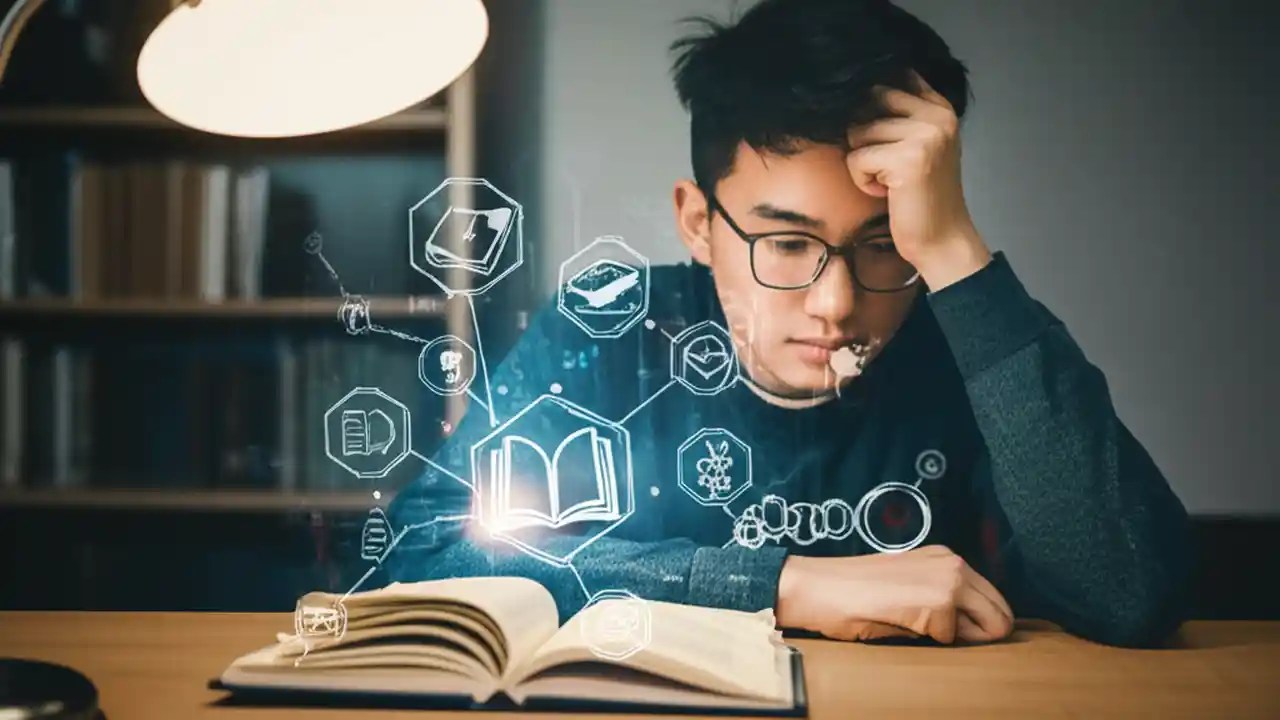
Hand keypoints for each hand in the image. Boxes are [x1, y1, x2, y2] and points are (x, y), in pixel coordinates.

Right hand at [775, 545, 1013, 643]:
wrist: (820, 588)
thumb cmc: (854, 592)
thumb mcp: (908, 586)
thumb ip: (941, 598)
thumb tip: (971, 627)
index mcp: (946, 558)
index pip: (992, 599)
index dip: (977, 624)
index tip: (950, 629)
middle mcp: (954, 563)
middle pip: (1001, 615)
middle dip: (979, 634)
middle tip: (937, 635)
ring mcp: (949, 581)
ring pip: (988, 627)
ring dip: (956, 636)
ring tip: (915, 624)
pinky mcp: (938, 602)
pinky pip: (950, 637)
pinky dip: (929, 639)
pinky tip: (899, 622)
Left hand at [845, 70, 991, 290]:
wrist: (941, 239)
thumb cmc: (921, 195)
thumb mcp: (918, 144)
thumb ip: (899, 113)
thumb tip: (853, 86)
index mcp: (940, 106)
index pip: (893, 75)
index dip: (870, 99)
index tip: (875, 130)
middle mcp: (937, 115)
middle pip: (869, 99)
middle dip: (863, 133)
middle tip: (882, 163)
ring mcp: (926, 135)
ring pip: (858, 130)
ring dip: (862, 161)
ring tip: (888, 181)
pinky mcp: (908, 159)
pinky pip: (857, 158)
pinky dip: (862, 180)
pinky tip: (887, 192)